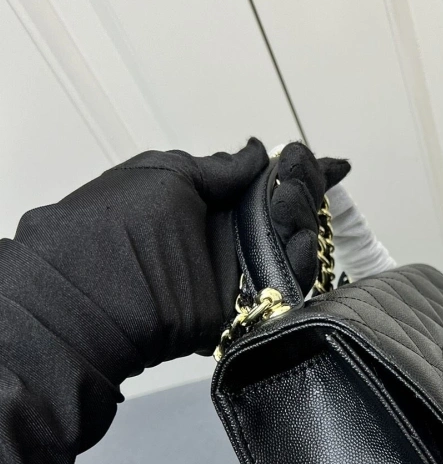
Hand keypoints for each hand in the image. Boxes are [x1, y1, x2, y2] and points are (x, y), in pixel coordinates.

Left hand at [14, 138, 348, 380]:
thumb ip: (216, 168)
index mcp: (205, 204)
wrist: (87, 306)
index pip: (266, 186)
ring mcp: (240, 275)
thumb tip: (256, 152)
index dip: (301, 174)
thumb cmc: (112, 230)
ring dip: (303, 220)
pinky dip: (302, 260)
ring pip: (298, 247)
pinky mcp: (248, 311)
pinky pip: (292, 284)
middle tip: (310, 172)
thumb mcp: (163, 175)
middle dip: (306, 190)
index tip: (336, 164)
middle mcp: (227, 239)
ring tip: (293, 200)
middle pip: (292, 215)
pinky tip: (300, 239)